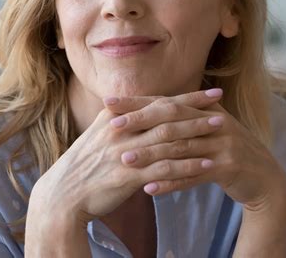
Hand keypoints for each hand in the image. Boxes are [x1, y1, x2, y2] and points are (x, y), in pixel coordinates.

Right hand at [28, 89, 223, 227]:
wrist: (63, 192)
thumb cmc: (85, 163)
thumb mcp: (100, 133)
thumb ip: (124, 121)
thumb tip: (146, 111)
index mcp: (115, 115)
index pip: (157, 102)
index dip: (185, 97)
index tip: (208, 92)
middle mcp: (120, 129)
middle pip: (165, 116)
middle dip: (195, 111)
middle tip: (221, 107)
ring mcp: (124, 151)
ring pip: (168, 139)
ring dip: (197, 134)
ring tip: (221, 131)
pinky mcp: (128, 175)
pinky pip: (165, 168)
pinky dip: (188, 166)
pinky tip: (207, 165)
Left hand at [106, 92, 285, 209]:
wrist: (265, 176)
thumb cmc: (226, 150)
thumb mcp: (207, 128)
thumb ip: (182, 119)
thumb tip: (147, 109)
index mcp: (205, 109)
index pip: (165, 101)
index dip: (137, 102)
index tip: (109, 102)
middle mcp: (214, 121)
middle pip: (171, 118)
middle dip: (140, 121)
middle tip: (112, 127)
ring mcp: (223, 142)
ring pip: (180, 147)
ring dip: (151, 154)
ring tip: (125, 159)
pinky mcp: (230, 166)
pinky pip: (194, 175)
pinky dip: (171, 182)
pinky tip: (149, 188)